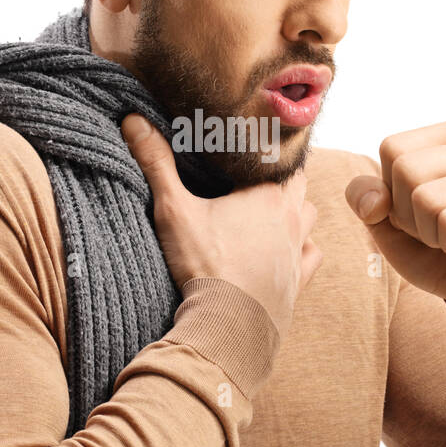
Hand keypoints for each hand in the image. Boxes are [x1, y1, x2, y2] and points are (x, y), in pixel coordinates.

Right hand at [122, 113, 321, 339]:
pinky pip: (312, 255)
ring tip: (269, 211)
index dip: (267, 150)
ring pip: (309, 217)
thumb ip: (157, 163)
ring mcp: (298, 251)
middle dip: (281, 178)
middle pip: (297, 184)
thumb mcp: (174, 210)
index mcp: (269, 193)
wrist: (228, 326)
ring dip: (295, 211)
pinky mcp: (298, 281)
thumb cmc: (205, 265)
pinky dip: (303, 248)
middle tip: (253, 177)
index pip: (282, 156)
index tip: (249, 147)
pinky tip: (287, 249)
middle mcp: (292, 218)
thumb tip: (134, 120)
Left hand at [345, 120, 445, 327]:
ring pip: (426, 198)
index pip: (393, 148)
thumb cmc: (435, 248)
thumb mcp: (386, 222)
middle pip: (407, 169)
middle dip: (408, 215)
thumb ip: (365, 199)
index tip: (419, 210)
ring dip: (430, 234)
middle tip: (438, 229)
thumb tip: (374, 200)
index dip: (392, 191)